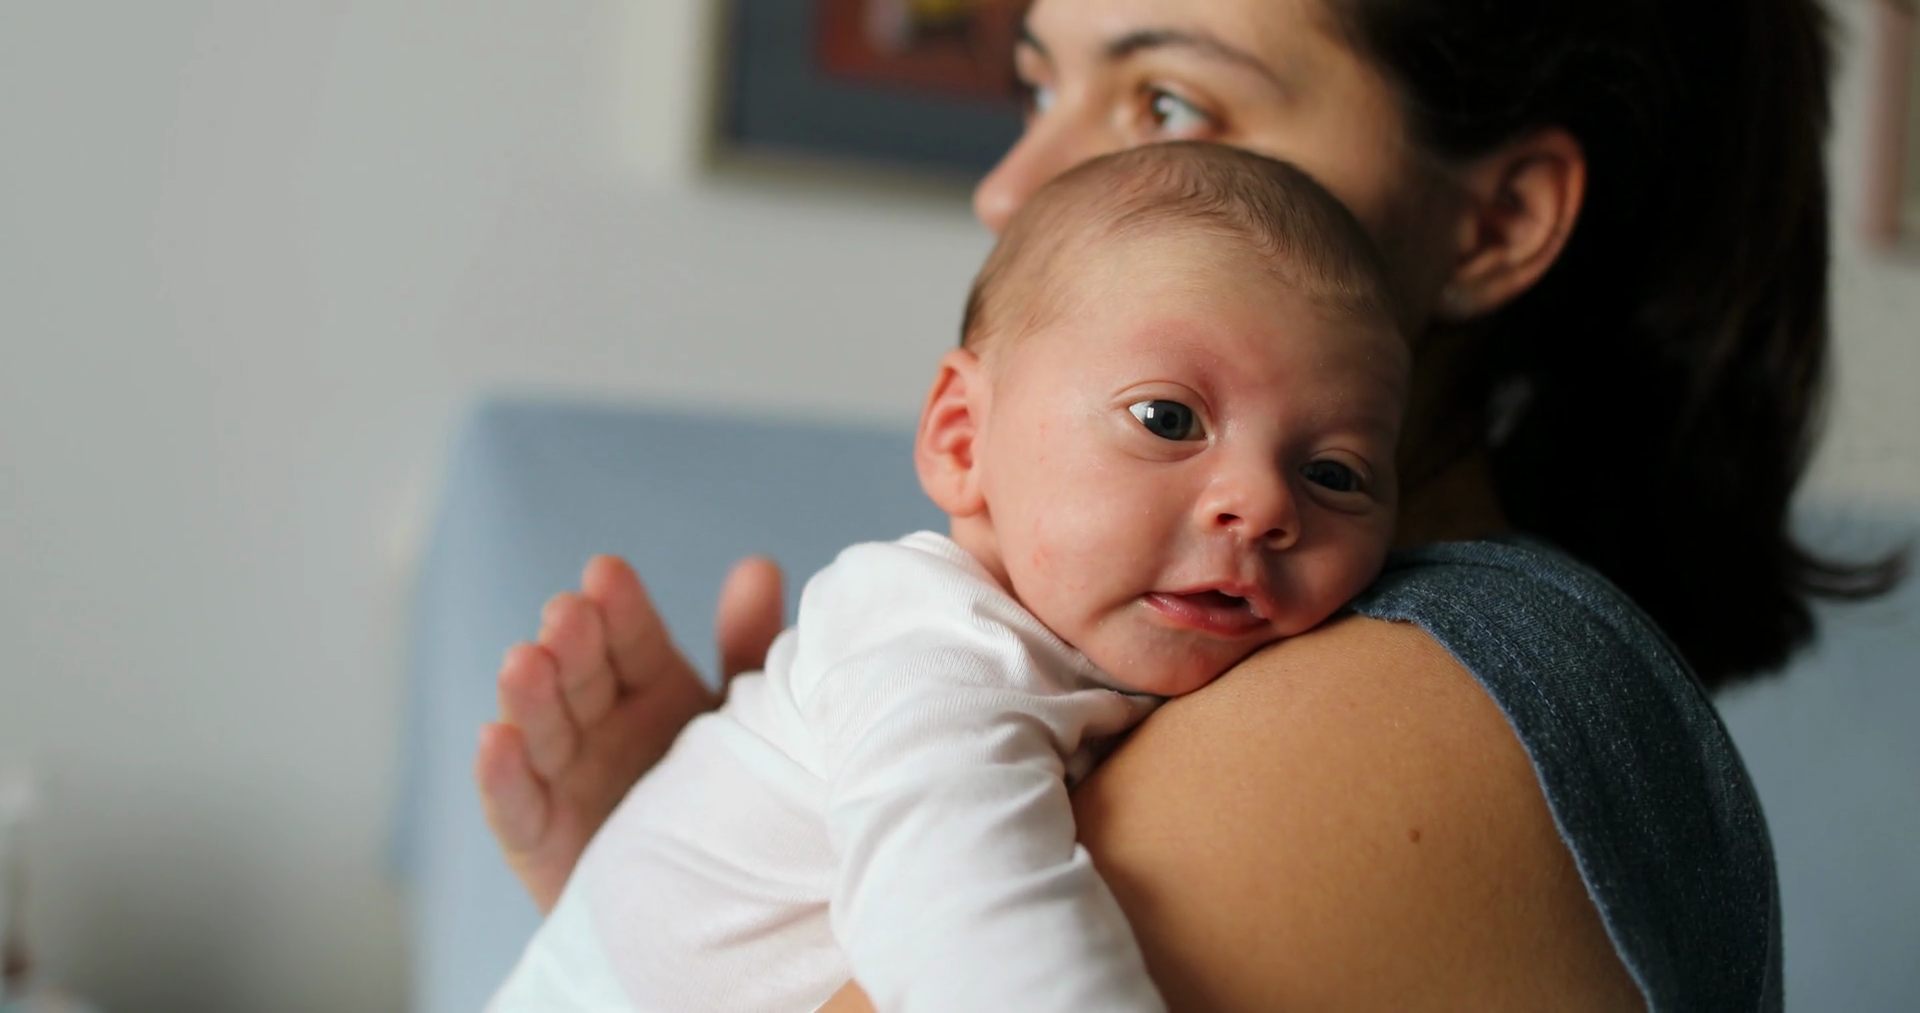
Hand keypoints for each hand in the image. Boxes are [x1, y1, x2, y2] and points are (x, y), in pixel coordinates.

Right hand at [474, 554, 785, 911]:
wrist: (712, 911)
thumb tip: (759, 566)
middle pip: (581, 675)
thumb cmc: (725, 797)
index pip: (631, 638)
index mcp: (652, 687)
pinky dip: (502, 775)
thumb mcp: (741, 719)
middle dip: (572, 643)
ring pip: (541, 729)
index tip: (607, 574)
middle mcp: (601, 723)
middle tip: (568, 614)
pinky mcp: (539, 838)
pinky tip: (495, 740)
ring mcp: (564, 777)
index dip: (619, 607)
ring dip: (529, 695)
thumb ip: (748, 648)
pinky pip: (518, 807)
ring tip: (526, 661)